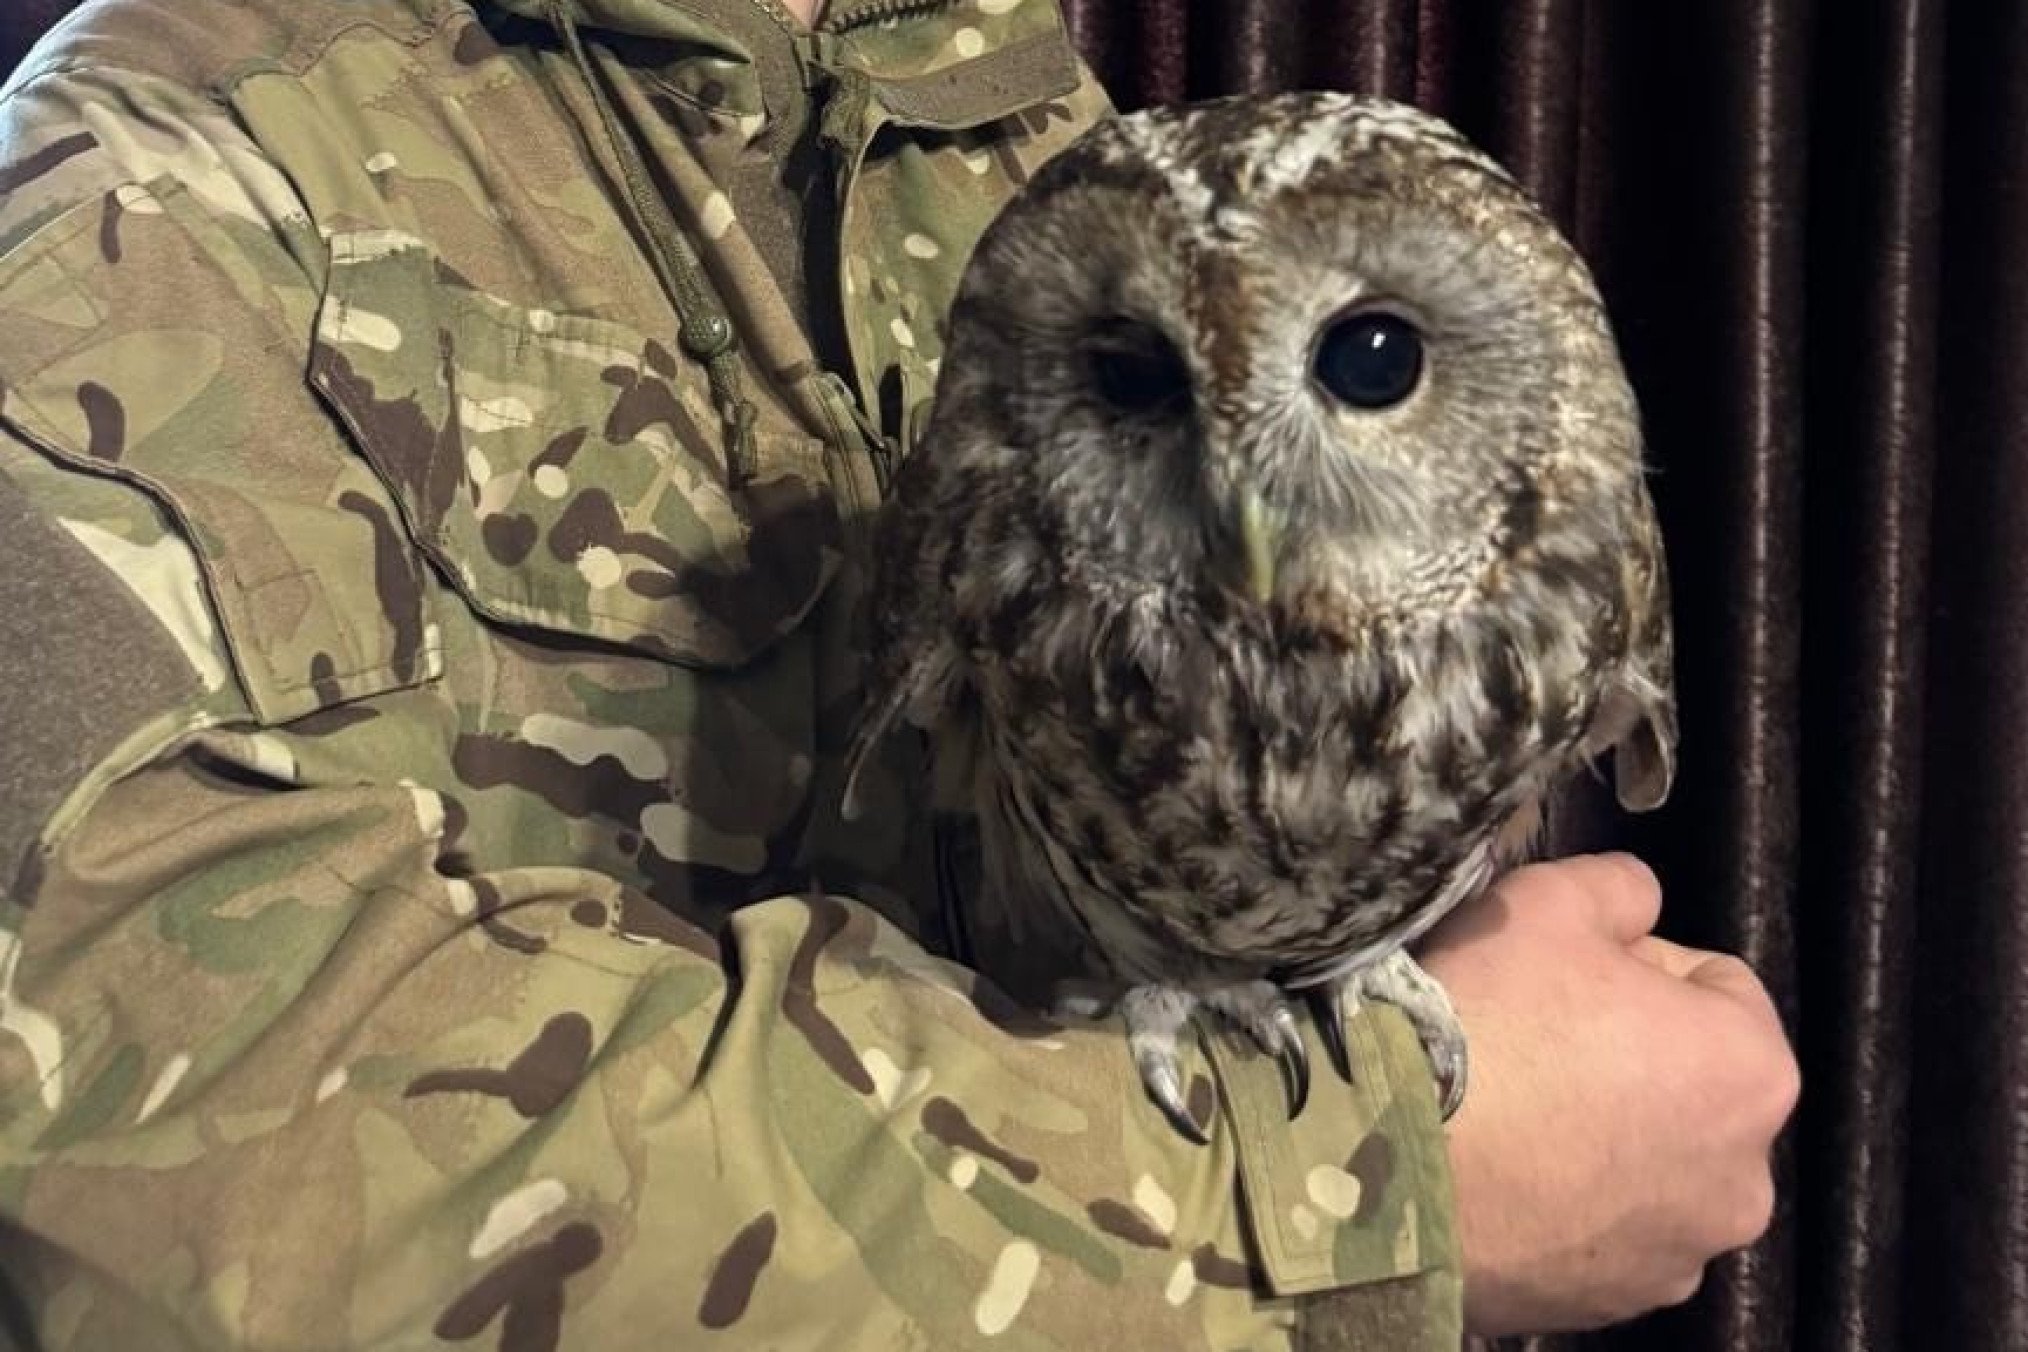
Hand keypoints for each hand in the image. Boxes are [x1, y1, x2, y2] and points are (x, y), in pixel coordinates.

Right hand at [1419, 853, 1798, 1335]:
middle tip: (1532, 1041)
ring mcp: (1678, 1255)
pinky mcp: (1610, 1306)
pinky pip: (1597, 1234)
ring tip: (1508, 1117)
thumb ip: (1617, 887)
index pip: (1717, 986)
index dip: (1636, 964)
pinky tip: (1497, 1178)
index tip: (1563, 972)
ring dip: (1599, 1137)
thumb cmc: (1484, 1022)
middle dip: (1627, 1060)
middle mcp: (1743, 1179)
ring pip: (1646, 1167)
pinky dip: (1563, 1205)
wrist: (1385, 1165)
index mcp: (1752, 1071)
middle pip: (1688, 1087)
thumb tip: (1636, 902)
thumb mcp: (1545, 902)